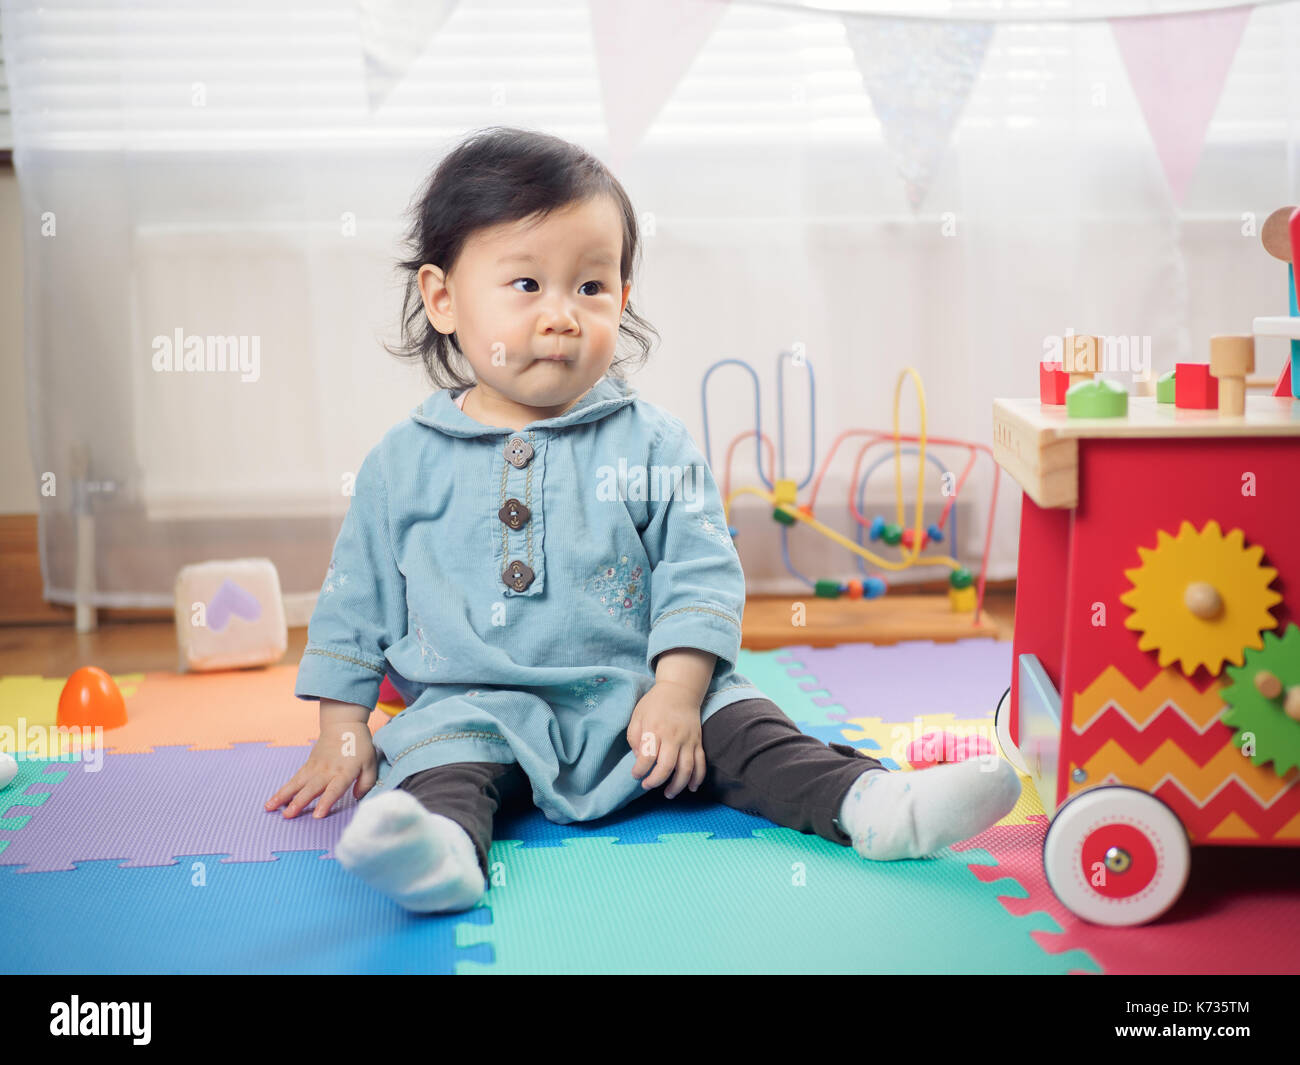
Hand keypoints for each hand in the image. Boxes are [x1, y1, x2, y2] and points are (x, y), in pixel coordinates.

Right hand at [264, 720, 376, 818]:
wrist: (343, 724)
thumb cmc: (359, 745)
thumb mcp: (370, 763)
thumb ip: (366, 782)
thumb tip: (357, 798)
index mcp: (345, 771)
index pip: (334, 789)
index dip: (326, 802)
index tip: (317, 815)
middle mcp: (327, 771)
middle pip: (312, 788)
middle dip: (299, 802)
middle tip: (288, 815)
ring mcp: (315, 768)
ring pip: (298, 784)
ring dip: (284, 796)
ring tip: (270, 807)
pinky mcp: (308, 766)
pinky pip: (294, 780)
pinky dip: (283, 790)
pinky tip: (273, 800)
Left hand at [627, 680, 705, 799]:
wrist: (681, 690)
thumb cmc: (655, 703)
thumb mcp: (637, 715)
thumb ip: (634, 737)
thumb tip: (639, 758)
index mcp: (655, 729)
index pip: (647, 756)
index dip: (640, 770)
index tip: (635, 774)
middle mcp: (673, 736)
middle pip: (667, 766)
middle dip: (656, 781)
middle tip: (647, 786)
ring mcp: (688, 740)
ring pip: (686, 768)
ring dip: (678, 785)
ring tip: (668, 794)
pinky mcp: (698, 742)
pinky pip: (701, 763)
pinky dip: (698, 778)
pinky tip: (691, 787)